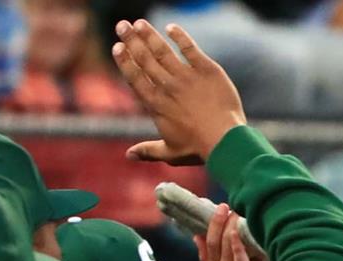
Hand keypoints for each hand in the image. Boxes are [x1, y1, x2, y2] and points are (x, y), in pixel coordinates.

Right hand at [112, 19, 245, 165]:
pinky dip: (180, 37)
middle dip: (131, 40)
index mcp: (156, 105)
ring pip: (163, 51)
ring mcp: (186, 77)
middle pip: (145, 59)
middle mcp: (167, 87)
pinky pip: (190, 49)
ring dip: (149, 35)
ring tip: (139, 23)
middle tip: (121, 25)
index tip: (117, 47)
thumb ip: (148, 150)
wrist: (225, 141)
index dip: (124, 61)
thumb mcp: (170, 153)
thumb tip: (128, 155)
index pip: (135, 78)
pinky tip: (171, 27)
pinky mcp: (206, 70)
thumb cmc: (198, 149)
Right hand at [197, 203, 267, 260]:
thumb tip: (198, 238)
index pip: (206, 250)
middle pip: (214, 245)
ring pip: (226, 250)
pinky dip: (237, 247)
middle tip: (224, 207)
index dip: (209, 230)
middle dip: (217, 223)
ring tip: (234, 214)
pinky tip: (236, 233)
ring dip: (229, 229)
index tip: (215, 212)